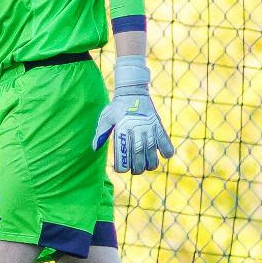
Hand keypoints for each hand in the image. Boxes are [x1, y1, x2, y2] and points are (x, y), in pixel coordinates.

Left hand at [91, 56, 175, 174]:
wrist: (133, 92)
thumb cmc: (117, 106)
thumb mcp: (106, 117)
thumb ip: (101, 133)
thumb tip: (95, 148)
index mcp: (122, 130)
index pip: (123, 157)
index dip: (122, 167)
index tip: (121, 168)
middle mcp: (136, 132)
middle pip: (139, 161)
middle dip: (137, 169)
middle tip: (135, 169)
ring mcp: (150, 130)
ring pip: (153, 157)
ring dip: (151, 165)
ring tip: (147, 164)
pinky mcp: (159, 128)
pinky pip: (166, 146)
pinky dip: (166, 153)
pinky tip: (160, 154)